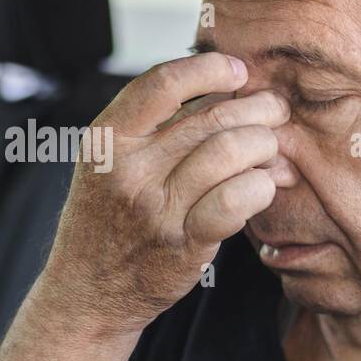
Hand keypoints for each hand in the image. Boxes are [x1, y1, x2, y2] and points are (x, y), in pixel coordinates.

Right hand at [38, 51, 288, 336]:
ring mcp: (156, 209)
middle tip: (273, 112)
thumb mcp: (107, 162)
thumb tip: (226, 85)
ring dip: (265, 146)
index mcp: (108, 139)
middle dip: (257, 108)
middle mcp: (129, 170)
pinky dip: (261, 186)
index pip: (164, 83)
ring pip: (232, 151)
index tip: (237, 72)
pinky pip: (238, 199)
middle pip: (212, 117)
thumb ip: (152, 124)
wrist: (87, 291)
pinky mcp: (184, 244)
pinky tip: (263, 186)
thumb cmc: (107, 218)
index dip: (210, 69)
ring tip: (270, 150)